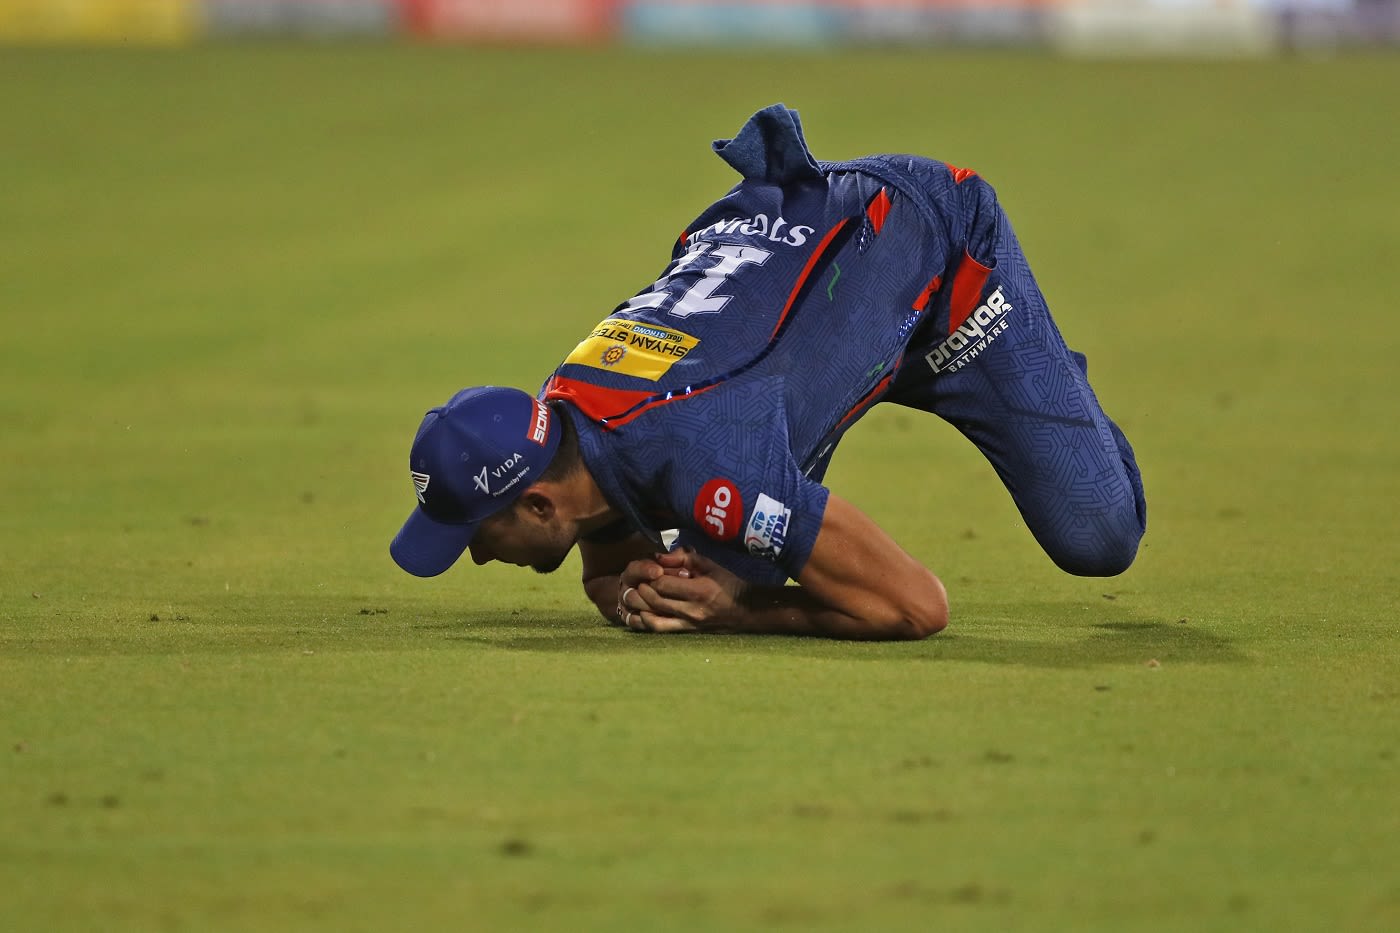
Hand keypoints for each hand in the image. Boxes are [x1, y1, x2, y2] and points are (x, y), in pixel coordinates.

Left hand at [615, 548, 745, 633]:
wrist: (746, 610)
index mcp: (699, 590)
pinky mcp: (687, 632)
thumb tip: (658, 556)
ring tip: (637, 594)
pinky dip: (645, 621)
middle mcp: (692, 610)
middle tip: (638, 580)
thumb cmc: (728, 584)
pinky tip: (642, 612)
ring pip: (653, 617)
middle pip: (654, 599)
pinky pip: (660, 629)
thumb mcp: (710, 565)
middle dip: (641, 588)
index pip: (663, 584)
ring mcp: (688, 624)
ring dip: (640, 605)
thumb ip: (684, 557)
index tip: (648, 570)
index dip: (650, 576)